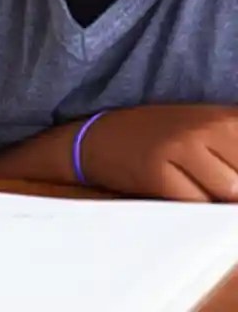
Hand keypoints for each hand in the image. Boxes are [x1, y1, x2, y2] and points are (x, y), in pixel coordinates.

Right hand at [83, 105, 237, 201]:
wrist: (101, 138)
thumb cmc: (163, 138)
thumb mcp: (210, 129)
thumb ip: (236, 148)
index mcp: (228, 118)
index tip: (228, 175)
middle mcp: (209, 128)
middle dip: (235, 190)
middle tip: (208, 181)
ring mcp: (181, 148)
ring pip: (229, 194)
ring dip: (219, 201)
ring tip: (197, 188)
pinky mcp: (159, 173)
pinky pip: (197, 205)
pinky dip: (195, 208)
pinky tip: (179, 193)